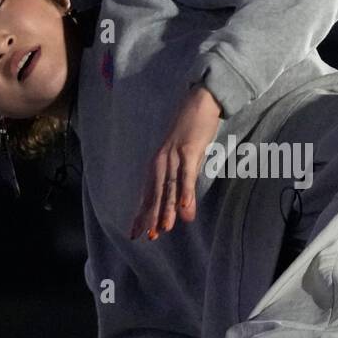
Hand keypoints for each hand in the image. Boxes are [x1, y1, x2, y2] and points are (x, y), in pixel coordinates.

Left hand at [129, 85, 221, 240]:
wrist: (201, 99)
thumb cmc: (193, 127)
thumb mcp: (185, 155)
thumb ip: (182, 176)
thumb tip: (182, 199)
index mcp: (159, 162)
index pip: (149, 193)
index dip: (143, 213)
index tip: (136, 232)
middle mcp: (161, 160)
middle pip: (155, 193)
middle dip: (151, 217)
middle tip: (148, 237)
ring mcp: (174, 155)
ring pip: (168, 187)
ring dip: (167, 209)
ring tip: (165, 230)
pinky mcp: (189, 150)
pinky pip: (186, 175)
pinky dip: (186, 192)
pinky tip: (186, 209)